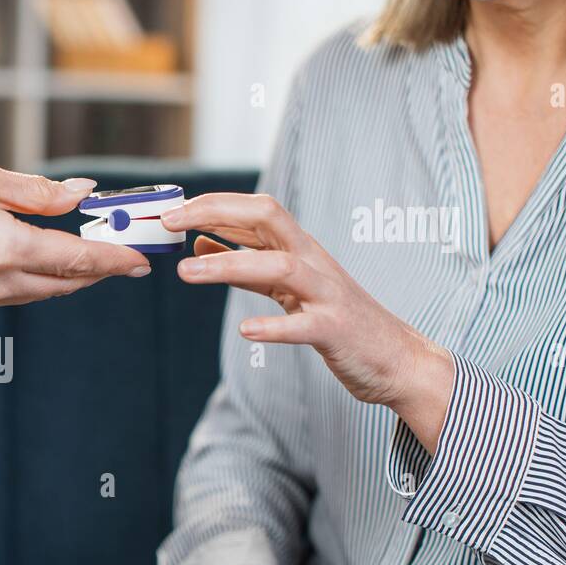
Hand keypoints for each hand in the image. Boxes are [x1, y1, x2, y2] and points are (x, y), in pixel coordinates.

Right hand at [0, 156, 150, 319]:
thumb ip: (36, 191)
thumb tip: (81, 194)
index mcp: (7, 248)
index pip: (79, 260)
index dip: (116, 259)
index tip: (143, 260)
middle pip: (68, 283)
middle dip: (100, 268)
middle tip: (127, 252)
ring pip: (45, 292)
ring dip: (72, 274)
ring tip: (95, 251)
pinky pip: (20, 293)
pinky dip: (42, 278)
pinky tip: (48, 258)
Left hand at [161, 194, 454, 451]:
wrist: (395, 358)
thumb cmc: (337, 319)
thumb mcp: (287, 286)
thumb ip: (246, 263)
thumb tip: (202, 240)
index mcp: (299, 248)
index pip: (255, 209)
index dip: (211, 205)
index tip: (170, 211)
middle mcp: (313, 261)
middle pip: (269, 218)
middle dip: (217, 212)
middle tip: (170, 222)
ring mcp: (326, 294)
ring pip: (280, 266)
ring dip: (230, 264)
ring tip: (188, 271)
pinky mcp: (336, 330)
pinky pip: (303, 325)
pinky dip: (274, 327)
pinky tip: (246, 331)